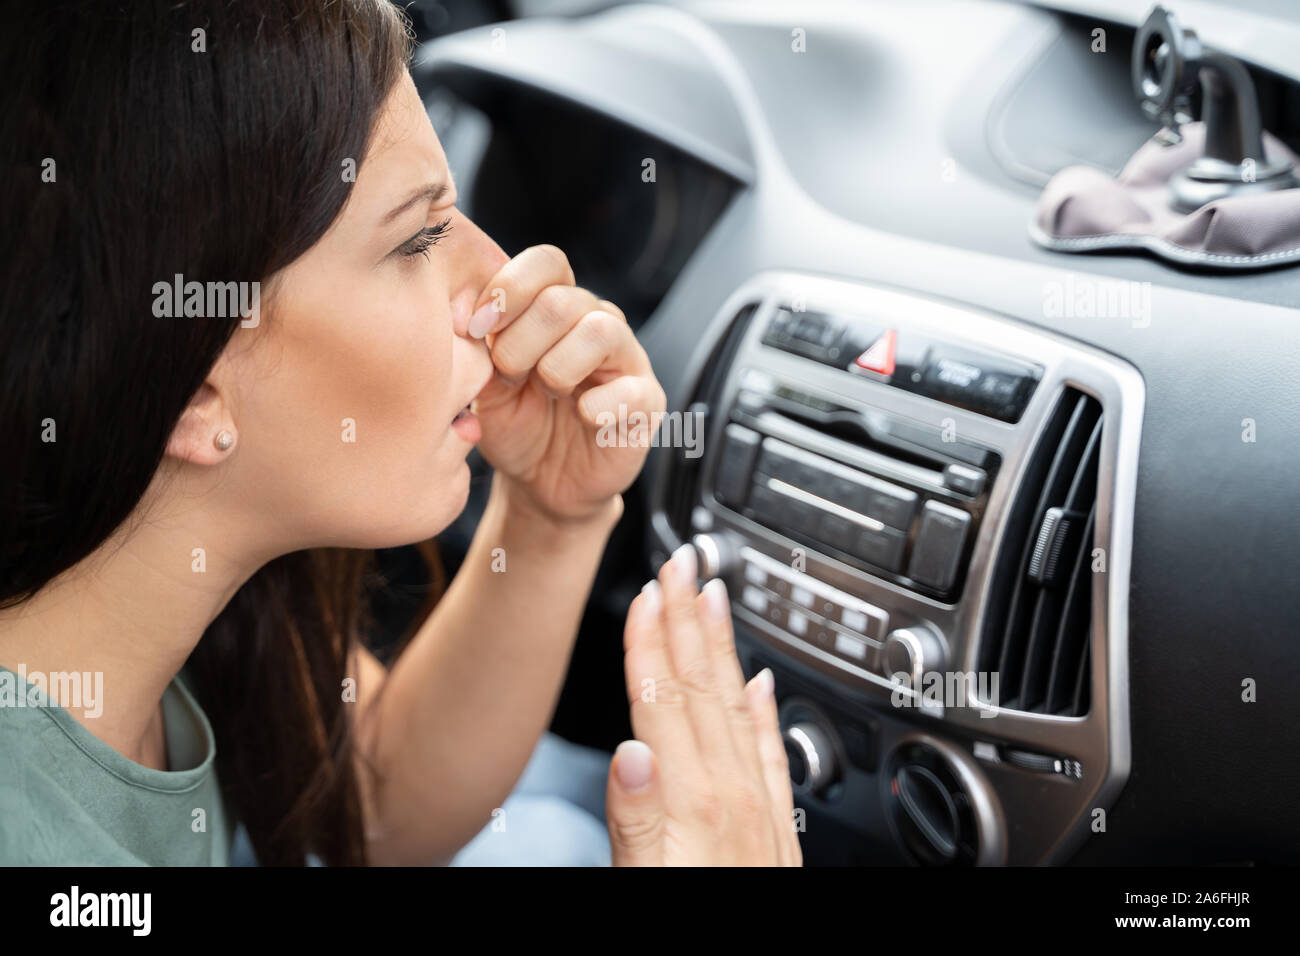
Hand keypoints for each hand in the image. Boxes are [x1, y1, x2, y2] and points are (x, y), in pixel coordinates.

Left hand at [464, 244, 664, 523]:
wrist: (542, 483)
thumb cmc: (516, 424)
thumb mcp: (486, 384)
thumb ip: (481, 349)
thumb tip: (470, 319)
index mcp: (558, 307)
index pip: (547, 263)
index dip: (510, 288)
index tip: (478, 328)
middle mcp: (597, 322)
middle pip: (563, 299)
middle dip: (520, 341)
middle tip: (507, 375)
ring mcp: (627, 360)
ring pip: (600, 330)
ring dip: (558, 366)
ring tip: (547, 392)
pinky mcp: (647, 402)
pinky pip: (631, 389)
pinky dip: (597, 405)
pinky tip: (581, 417)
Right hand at [605, 543, 802, 865]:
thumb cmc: (695, 914)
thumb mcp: (649, 883)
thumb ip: (639, 818)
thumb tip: (630, 750)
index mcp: (693, 801)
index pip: (665, 700)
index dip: (652, 641)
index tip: (647, 592)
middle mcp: (731, 793)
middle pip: (702, 689)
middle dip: (688, 622)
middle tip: (684, 565)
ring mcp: (756, 806)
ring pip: (736, 707)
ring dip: (722, 648)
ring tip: (715, 599)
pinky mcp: (772, 826)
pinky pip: (770, 751)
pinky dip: (761, 710)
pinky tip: (759, 682)